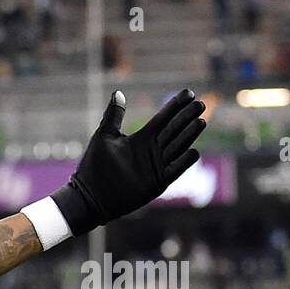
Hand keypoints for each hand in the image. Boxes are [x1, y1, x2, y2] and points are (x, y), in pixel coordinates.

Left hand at [51, 88, 206, 235]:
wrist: (88, 196)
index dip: (175, 106)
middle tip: (200, 103)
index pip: (163, 118)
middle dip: (187, 117)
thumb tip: (117, 92)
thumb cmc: (93, 166)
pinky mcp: (157, 182)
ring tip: (200, 121)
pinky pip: (175, 170)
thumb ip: (113, 115)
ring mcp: (156, 166)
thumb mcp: (103, 136)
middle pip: (174, 130)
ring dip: (189, 135)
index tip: (189, 92)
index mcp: (141, 138)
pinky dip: (184, 162)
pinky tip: (194, 151)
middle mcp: (152, 150)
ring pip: (178, 147)